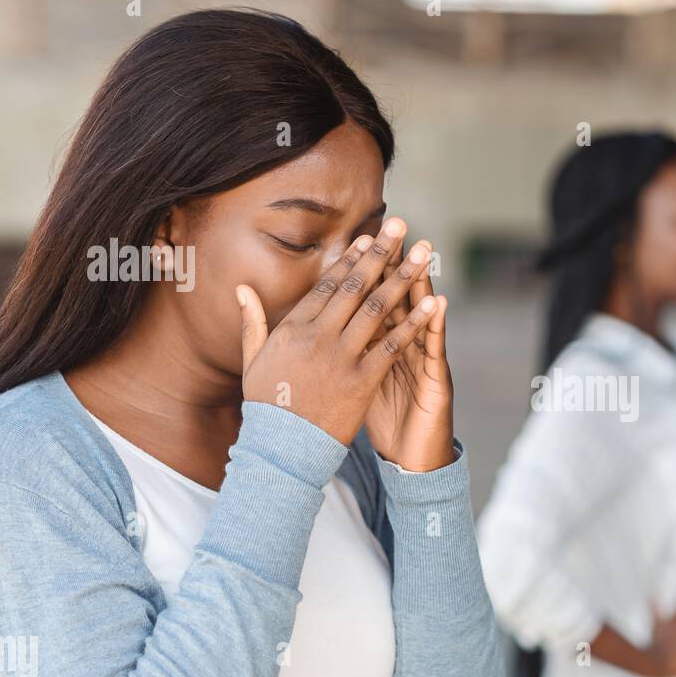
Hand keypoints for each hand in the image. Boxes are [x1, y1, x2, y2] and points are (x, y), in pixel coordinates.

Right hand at [236, 218, 440, 445]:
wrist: (282, 450)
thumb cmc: (267, 406)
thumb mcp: (252, 360)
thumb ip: (252, 321)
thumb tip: (242, 288)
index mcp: (293, 329)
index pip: (327, 285)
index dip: (350, 259)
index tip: (368, 238)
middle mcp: (318, 337)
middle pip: (355, 286)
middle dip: (380, 253)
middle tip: (401, 227)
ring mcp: (341, 358)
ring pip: (377, 309)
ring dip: (403, 278)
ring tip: (424, 254)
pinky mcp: (362, 381)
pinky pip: (393, 346)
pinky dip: (414, 323)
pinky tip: (433, 303)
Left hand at [361, 234, 453, 471]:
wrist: (413, 461)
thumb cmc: (384, 424)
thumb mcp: (356, 387)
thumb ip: (342, 358)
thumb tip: (318, 336)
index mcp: (380, 347)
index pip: (372, 302)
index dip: (366, 272)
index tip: (358, 239)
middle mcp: (405, 348)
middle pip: (398, 300)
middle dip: (394, 264)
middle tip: (393, 228)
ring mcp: (423, 362)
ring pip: (422, 317)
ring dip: (423, 283)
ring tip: (423, 252)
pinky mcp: (436, 381)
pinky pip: (434, 351)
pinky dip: (435, 327)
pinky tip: (437, 303)